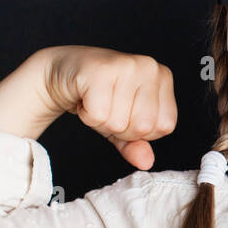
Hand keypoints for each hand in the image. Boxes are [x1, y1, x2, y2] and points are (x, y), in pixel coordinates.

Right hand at [42, 46, 176, 169]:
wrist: (62, 72)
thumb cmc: (97, 94)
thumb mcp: (123, 122)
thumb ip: (136, 143)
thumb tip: (146, 162)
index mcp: (163, 77)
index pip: (165, 126)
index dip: (139, 131)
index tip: (123, 112)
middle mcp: (149, 67)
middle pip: (143, 127)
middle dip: (119, 127)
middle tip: (107, 107)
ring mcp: (127, 65)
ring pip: (118, 123)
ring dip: (100, 120)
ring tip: (95, 100)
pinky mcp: (102, 70)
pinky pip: (98, 115)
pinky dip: (86, 114)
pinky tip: (85, 97)